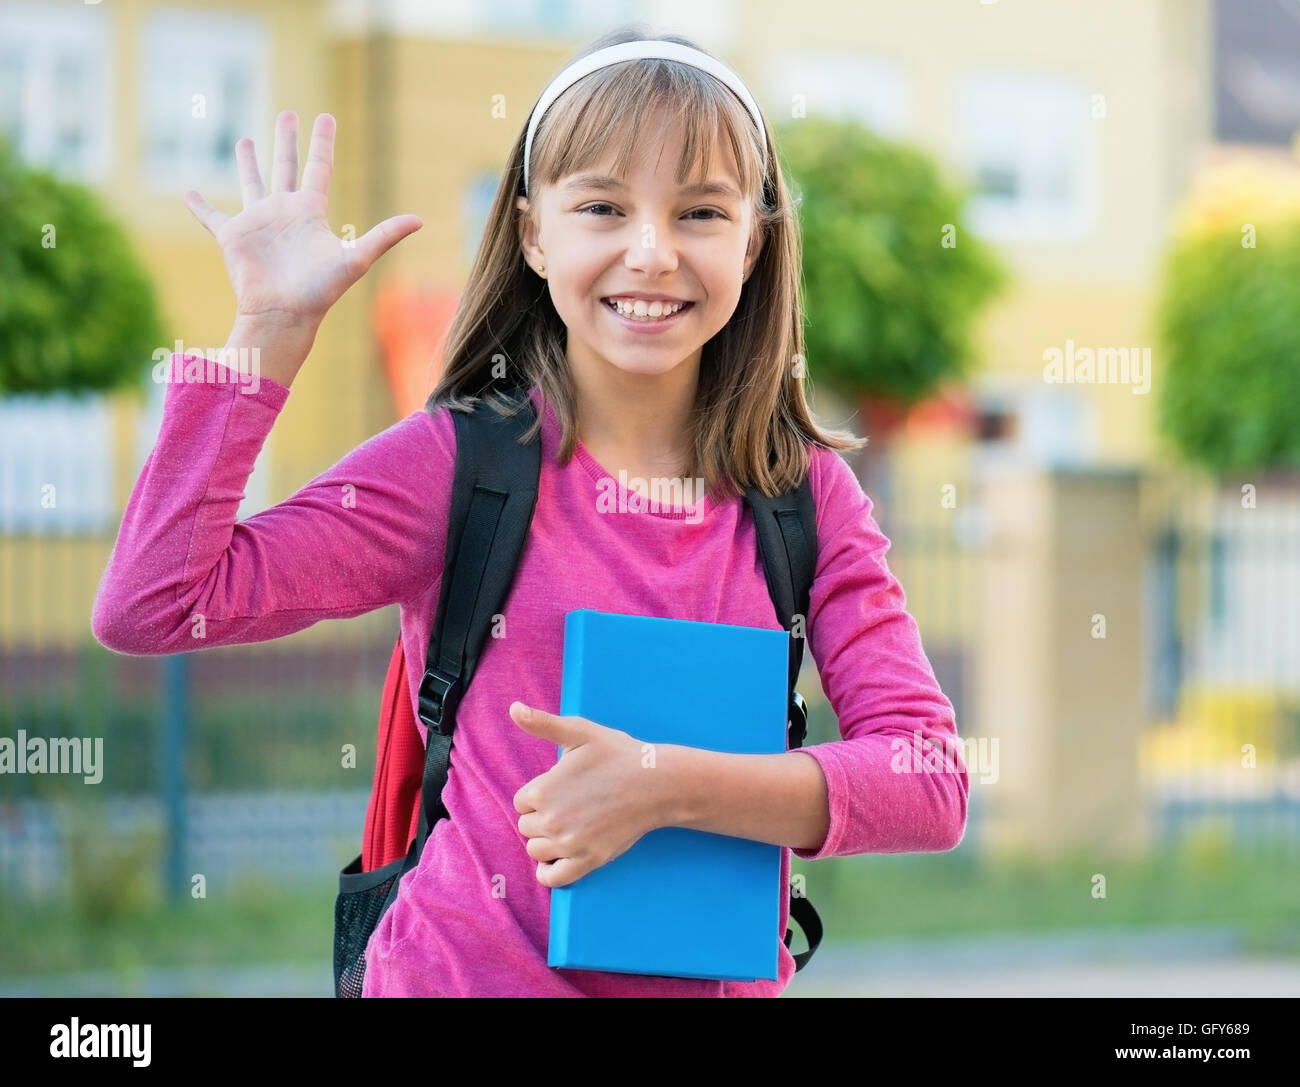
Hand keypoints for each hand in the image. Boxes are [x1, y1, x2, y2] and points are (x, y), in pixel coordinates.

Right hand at [183, 110, 421, 329]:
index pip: (318, 167)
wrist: (284, 314)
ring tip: (245, 140)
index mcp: (310, 212)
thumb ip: (384, 236)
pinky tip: (187, 192)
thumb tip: (420, 221)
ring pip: (251, 183)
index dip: (322, 142)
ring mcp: (257, 223)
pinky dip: (199, 205)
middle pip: (286, 166)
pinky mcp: (233, 237)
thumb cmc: (320, 291)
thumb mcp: (356, 259)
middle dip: (287, 141)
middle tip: (287, 114)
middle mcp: (284, 212)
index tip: (325, 116)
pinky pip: (212, 216)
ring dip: (247, 163)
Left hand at [510, 702, 668, 887]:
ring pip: (536, 851)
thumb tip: (514, 708)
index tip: (558, 789)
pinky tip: (557, 859)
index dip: (538, 794)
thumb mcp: (579, 732)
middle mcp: (550, 820)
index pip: (520, 801)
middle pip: (526, 826)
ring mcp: (568, 843)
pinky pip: (552, 878)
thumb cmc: (617, 754)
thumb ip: (542, 723)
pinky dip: (549, 872)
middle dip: (540, 817)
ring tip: (566, 827)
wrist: (655, 783)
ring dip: (545, 842)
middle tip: (567, 805)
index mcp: (542, 789)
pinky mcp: (587, 860)